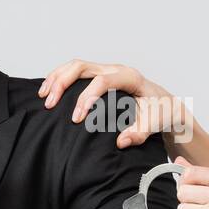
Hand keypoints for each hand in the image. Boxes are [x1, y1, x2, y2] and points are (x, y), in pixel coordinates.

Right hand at [37, 58, 190, 148]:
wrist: (165, 103)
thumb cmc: (160, 111)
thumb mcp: (155, 124)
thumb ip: (140, 133)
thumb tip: (121, 142)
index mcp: (129, 77)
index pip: (102, 81)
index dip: (86, 98)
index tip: (76, 119)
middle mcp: (115, 69)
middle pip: (82, 66)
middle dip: (62, 83)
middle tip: (50, 104)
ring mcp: (106, 70)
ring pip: (75, 66)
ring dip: (56, 78)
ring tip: (43, 96)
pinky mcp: (99, 76)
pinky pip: (76, 72)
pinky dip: (60, 79)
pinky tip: (49, 92)